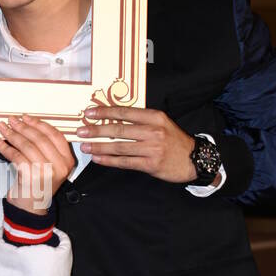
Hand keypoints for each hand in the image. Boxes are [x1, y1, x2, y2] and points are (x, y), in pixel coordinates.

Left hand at [0, 115, 75, 214]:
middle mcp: (60, 166)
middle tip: (11, 120)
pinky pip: (16, 156)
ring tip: (3, 128)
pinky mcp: (30, 176)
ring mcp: (46, 172)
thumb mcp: (50, 166)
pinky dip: (5, 147)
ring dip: (12, 134)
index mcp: (67, 161)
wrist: (31, 208)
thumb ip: (46, 148)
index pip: (55, 135)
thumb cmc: (38, 185)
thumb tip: (27, 123)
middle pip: (40, 139)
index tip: (26, 118)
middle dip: (23, 127)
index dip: (39, 124)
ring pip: (27, 146)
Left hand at [76, 101, 200, 181]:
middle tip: (81, 131)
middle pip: (119, 129)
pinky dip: (109, 160)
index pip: (125, 112)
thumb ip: (141, 121)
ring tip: (85, 146)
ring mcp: (152, 148)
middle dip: (97, 130)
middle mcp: (153, 131)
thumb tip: (113, 119)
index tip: (90, 112)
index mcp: (155, 117)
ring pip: (120, 147)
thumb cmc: (173, 141)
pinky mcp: (150, 164)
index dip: (105, 112)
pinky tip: (98, 158)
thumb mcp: (161, 124)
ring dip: (100, 147)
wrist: (194, 159)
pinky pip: (125, 162)